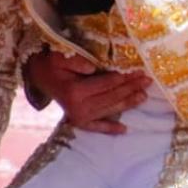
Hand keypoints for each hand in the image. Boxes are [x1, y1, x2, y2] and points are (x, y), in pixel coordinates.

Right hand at [25, 50, 151, 134]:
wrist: (40, 77)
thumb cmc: (52, 65)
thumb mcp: (61, 57)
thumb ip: (77, 61)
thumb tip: (94, 68)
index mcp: (75, 92)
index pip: (106, 84)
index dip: (123, 78)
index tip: (138, 71)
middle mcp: (79, 108)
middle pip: (111, 97)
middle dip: (130, 88)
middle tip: (147, 80)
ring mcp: (80, 117)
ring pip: (110, 110)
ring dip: (128, 103)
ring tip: (143, 96)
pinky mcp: (79, 122)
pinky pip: (97, 127)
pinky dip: (110, 129)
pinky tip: (124, 130)